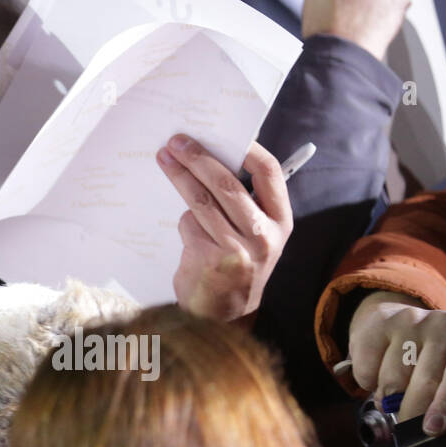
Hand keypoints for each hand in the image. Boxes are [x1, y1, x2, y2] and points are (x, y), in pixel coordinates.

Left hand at [157, 136, 292, 321]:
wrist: (225, 312)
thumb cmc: (239, 261)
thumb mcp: (257, 234)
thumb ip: (246, 202)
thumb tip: (215, 155)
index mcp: (281, 222)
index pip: (269, 174)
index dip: (249, 150)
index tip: (225, 134)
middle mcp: (263, 236)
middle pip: (227, 184)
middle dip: (199, 158)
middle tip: (177, 141)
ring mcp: (236, 249)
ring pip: (201, 201)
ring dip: (179, 175)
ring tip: (164, 158)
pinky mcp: (209, 260)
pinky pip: (189, 224)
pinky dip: (184, 221)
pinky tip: (187, 230)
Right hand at [348, 290, 445, 432]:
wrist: (392, 320)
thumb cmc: (426, 357)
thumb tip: (435, 426)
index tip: (432, 428)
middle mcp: (441, 327)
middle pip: (424, 382)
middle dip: (412, 412)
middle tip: (405, 424)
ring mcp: (408, 322)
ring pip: (392, 381)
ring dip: (388, 397)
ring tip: (391, 394)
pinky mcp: (377, 324)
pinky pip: (366, 371)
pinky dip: (368, 383)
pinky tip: (376, 375)